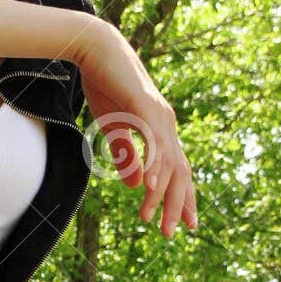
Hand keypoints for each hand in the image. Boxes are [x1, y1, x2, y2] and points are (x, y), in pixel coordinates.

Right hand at [76, 20, 197, 236]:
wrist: (94, 47)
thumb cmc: (104, 84)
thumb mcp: (113, 127)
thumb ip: (126, 155)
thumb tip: (138, 185)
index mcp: (160, 129)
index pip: (178, 169)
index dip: (184, 197)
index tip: (186, 224)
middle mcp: (166, 123)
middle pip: (179, 172)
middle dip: (177, 204)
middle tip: (172, 233)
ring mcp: (157, 115)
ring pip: (167, 163)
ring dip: (161, 194)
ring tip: (153, 219)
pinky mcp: (144, 107)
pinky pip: (152, 143)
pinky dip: (153, 166)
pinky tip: (150, 188)